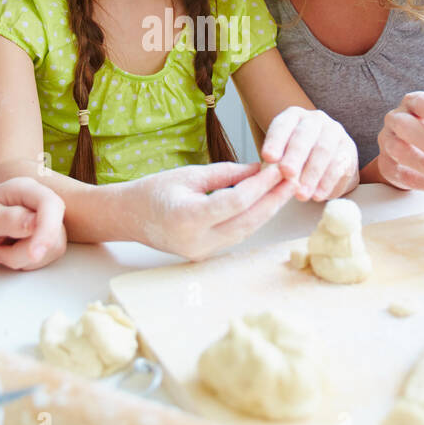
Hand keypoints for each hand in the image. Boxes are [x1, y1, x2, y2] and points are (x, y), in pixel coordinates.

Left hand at [0, 176, 67, 269]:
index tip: (34, 254)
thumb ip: (6, 219)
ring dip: (23, 258)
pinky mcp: (47, 237)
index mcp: (24, 188)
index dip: (47, 229)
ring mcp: (45, 220)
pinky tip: (7, 255)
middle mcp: (39, 202)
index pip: (49, 204)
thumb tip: (34, 224)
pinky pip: (48, 256)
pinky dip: (26, 263)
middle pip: (55, 230)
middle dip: (26, 251)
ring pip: (54, 247)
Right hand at [120, 162, 296, 260]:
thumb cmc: (154, 191)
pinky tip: (266, 202)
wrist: (129, 217)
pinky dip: (253, 218)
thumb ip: (226, 173)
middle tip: (294, 180)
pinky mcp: (207, 255)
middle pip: (247, 221)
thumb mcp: (188, 175)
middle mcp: (197, 242)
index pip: (236, 202)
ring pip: (246, 230)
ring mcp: (202, 253)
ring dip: (268, 210)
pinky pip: (236, 234)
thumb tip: (259, 170)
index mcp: (188, 218)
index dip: (260, 186)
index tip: (278, 169)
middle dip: (273, 200)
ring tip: (285, 190)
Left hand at [258, 106, 358, 200]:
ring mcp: (335, 132)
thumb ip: (274, 166)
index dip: (275, 141)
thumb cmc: (294, 161)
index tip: (268, 158)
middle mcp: (315, 119)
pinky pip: (339, 165)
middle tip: (287, 174)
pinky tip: (318, 195)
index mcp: (293, 116)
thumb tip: (269, 176)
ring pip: (323, 150)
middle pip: (304, 136)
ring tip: (301, 194)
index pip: (282, 125)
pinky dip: (327, 183)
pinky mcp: (348, 149)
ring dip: (312, 174)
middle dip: (295, 156)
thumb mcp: (280, 160)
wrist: (324, 167)